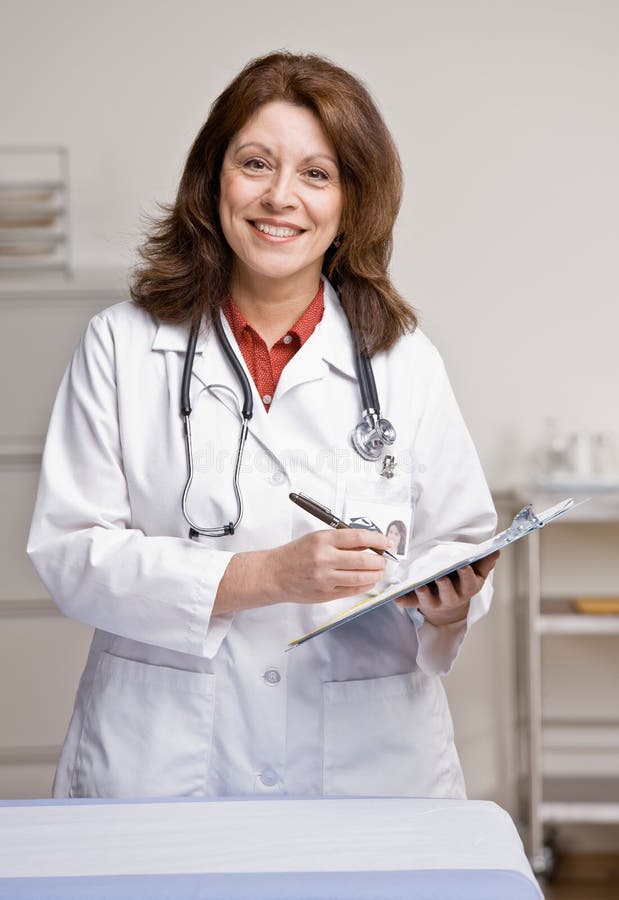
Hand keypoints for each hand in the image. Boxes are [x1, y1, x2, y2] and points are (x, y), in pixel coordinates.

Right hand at [214, 528, 388, 613]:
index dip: (377, 539)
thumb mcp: (316, 538)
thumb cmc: (295, 554)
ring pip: (360, 577)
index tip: (386, 541)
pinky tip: (368, 581)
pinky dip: (364, 586)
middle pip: (363, 559)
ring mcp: (325, 578)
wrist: (274, 574)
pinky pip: (352, 590)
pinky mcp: (325, 594)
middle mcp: (324, 558)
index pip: (358, 537)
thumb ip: (340, 541)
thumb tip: (367, 543)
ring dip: (375, 574)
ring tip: (379, 571)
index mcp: (323, 540)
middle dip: (380, 560)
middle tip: (385, 559)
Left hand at [396, 551, 499, 626]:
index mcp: (467, 588)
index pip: (469, 583)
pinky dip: (404, 601)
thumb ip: (484, 562)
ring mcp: (435, 602)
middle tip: (441, 576)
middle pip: (449, 593)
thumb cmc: (462, 583)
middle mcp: (452, 598)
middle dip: (445, 585)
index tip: (462, 566)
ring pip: (430, 600)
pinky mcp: (420, 603)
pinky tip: (396, 597)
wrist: (449, 608)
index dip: (466, 575)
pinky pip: (411, 603)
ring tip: (420, 586)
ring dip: (425, 594)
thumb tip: (496, 550)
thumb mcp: (476, 574)